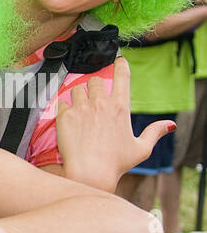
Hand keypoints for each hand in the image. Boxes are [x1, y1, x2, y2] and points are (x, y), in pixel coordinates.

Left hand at [57, 57, 171, 191]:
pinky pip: (62, 102)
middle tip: (94, 98)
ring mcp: (82, 108)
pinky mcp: (65, 116)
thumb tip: (170, 125)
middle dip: (95, 85)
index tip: (119, 60)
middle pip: (96, 80)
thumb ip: (155, 133)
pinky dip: (65, 107)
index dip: (121, 65)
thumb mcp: (141, 148)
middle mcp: (101, 103)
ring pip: (77, 88)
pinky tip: (68, 118)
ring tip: (81, 109)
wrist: (90, 172)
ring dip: (79, 95)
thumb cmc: (116, 163)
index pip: (122, 76)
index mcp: (121, 107)